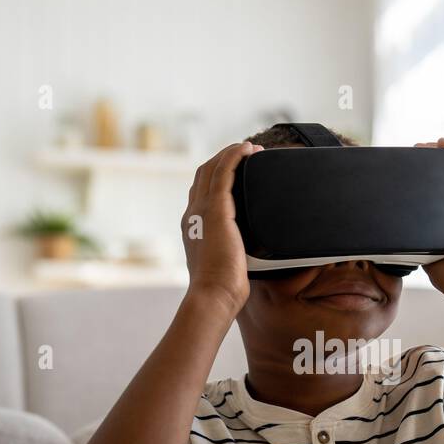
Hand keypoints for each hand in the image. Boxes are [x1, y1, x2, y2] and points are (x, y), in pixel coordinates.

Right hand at [180, 141, 262, 313]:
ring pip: (213, 168)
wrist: (212, 295)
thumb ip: (231, 254)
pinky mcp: (216, 208)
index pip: (200, 192)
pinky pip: (224, 171)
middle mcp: (193, 214)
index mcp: (192, 227)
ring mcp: (202, 209)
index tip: (234, 172)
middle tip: (245, 155)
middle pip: (203, 174)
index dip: (215, 177)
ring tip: (250, 149)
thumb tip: (247, 256)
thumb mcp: (224, 266)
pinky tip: (248, 149)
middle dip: (222, 160)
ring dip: (231, 154)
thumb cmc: (220, 290)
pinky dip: (235, 156)